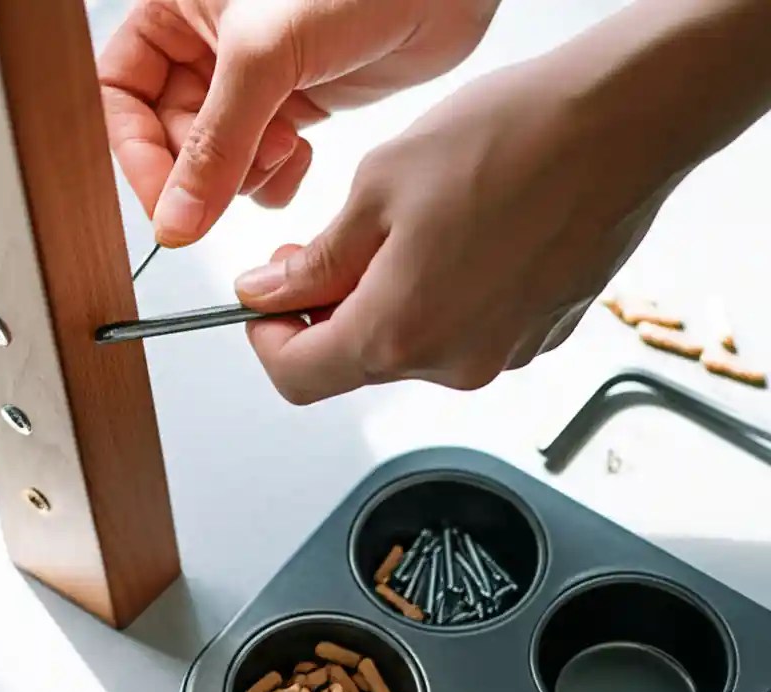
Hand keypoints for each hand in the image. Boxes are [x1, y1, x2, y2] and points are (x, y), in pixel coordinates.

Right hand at [97, 0, 500, 246]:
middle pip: (166, 133)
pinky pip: (260, 164)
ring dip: (241, 174)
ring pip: (215, 157)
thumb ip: (214, 144)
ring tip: (281, 149)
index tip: (163, 203)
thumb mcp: (264, 56)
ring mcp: (252, 78)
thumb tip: (176, 219)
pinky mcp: (294, 103)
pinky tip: (300, 158)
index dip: (134, 151)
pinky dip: (275, 177)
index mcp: (177, 9)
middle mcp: (207, 44)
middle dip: (201, 168)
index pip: (120, 93)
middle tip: (232, 183)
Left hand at [234, 62, 675, 403]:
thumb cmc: (510, 141)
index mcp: (399, 333)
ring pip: (408, 347)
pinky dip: (437, 298)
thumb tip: (269, 292)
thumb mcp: (376, 191)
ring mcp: (501, 354)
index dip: (265, 337)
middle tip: (321, 250)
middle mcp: (453, 362)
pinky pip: (461, 333)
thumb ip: (313, 261)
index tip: (263, 301)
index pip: (296, 377)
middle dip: (323, 314)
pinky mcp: (536, 335)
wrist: (619, 123)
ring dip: (383, 303)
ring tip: (401, 230)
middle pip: (353, 364)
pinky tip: (453, 238)